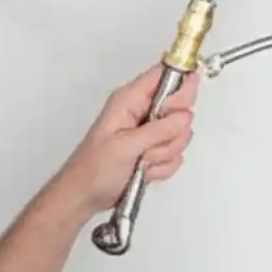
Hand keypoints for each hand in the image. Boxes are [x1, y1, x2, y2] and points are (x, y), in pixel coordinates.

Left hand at [50, 63, 198, 221]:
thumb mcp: (125, 146)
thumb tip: (186, 116)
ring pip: (181, 133)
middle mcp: (143, 111)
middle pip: (181, 106)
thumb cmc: (94, 169)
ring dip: (165, 152)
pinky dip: (163, 166)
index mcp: (130, 100)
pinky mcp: (156, 150)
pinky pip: (176, 153)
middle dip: (172, 130)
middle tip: (151, 142)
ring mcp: (151, 131)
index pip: (164, 75)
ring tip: (141, 161)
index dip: (181, 84)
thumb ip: (158, 130)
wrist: (85, 197)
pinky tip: (144, 170)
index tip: (178, 109)